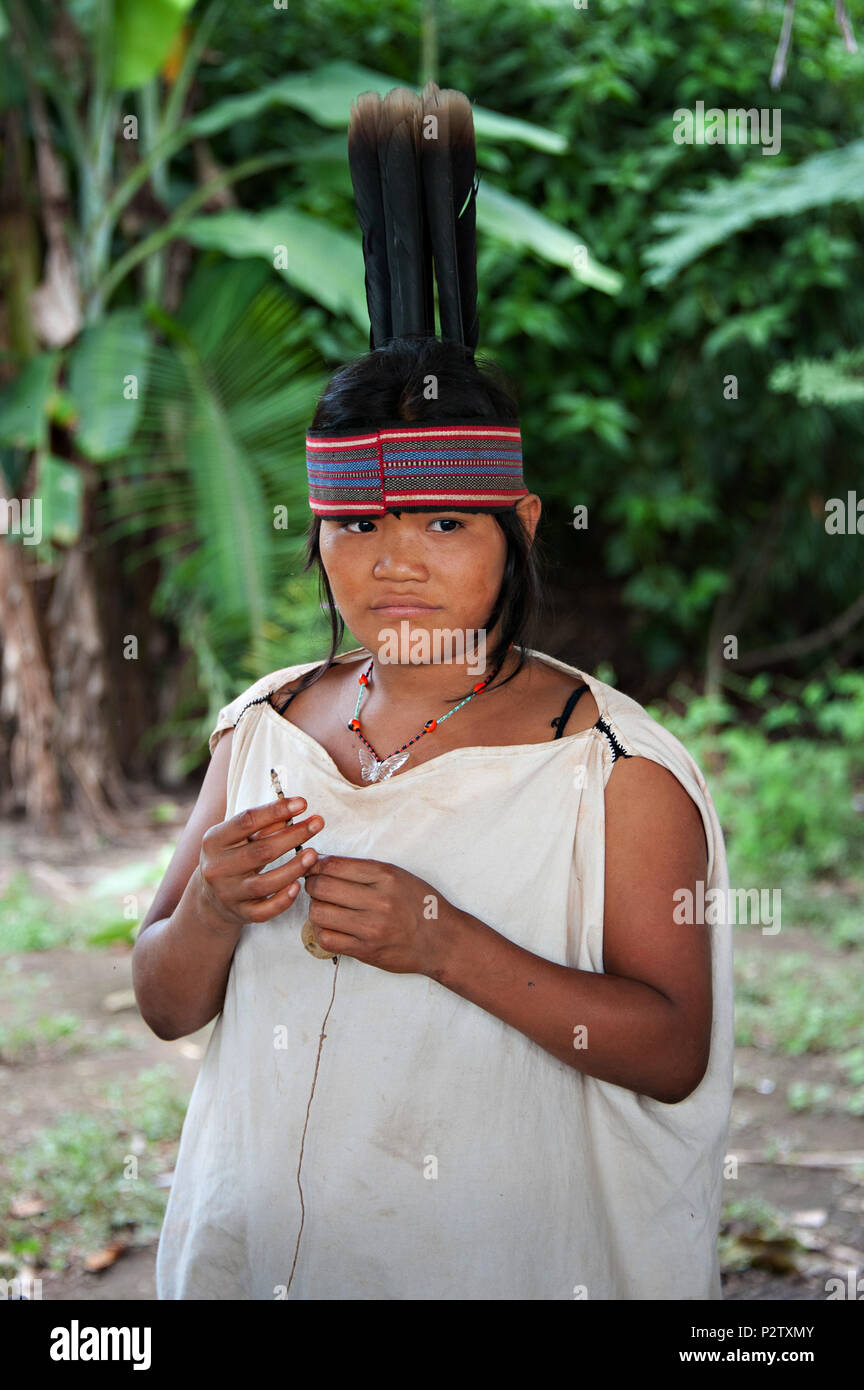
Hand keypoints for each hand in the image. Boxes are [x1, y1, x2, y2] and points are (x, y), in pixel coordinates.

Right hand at [195, 797, 325, 931]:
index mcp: (214, 841)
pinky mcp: (240, 913)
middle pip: (260, 851)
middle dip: (293, 836)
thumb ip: (264, 824)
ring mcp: (228, 893)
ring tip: (314, 854)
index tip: (302, 803)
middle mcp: (217, 868)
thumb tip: (294, 809)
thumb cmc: (232, 857)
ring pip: (264, 883)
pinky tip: (298, 886)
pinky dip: (283, 900)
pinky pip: (264, 910)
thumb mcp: (239, 837)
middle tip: (317, 824)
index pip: (246, 821)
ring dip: (293, 868)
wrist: (210, 899)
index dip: (276, 810)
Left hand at [302, 855, 458, 975]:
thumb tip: (322, 863)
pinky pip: (327, 939)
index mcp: (386, 876)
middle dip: (311, 885)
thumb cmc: (420, 905)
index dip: (315, 865)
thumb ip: (363, 870)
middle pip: (321, 887)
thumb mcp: (398, 876)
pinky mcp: (367, 950)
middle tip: (316, 888)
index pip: (333, 865)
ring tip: (325, 908)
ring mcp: (372, 927)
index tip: (313, 868)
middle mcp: (379, 900)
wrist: (443, 940)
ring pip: (319, 913)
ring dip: (316, 909)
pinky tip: (330, 927)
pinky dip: (321, 932)